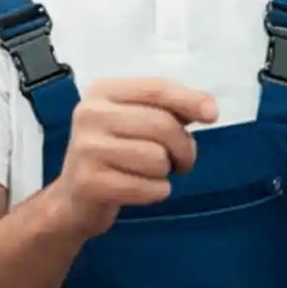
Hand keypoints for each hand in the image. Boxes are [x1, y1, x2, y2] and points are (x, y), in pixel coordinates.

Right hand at [45, 78, 218, 239]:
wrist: (74, 199)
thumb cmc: (115, 155)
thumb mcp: (135, 121)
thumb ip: (170, 109)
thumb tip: (208, 109)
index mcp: (102, 92)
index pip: (156, 88)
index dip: (189, 99)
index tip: (212, 114)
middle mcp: (90, 114)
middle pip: (162, 125)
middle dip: (183, 148)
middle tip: (181, 162)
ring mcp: (87, 148)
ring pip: (157, 158)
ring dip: (166, 172)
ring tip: (152, 174)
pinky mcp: (90, 182)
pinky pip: (148, 187)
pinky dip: (155, 192)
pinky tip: (140, 189)